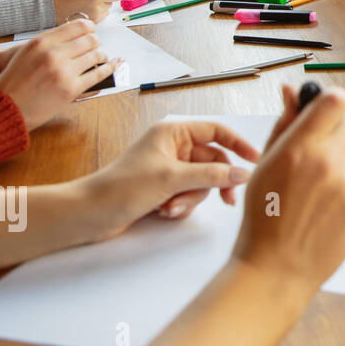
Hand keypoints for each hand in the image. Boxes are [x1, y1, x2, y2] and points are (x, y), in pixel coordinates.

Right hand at [0, 19, 121, 129]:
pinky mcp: (71, 89)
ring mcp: (63, 72)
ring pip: (96, 56)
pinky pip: (98, 74)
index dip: (89, 28)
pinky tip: (111, 66)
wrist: (5, 105)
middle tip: (96, 46)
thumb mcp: (28, 51)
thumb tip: (79, 34)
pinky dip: (108, 69)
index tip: (92, 32)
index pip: (78, 26)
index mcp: (42, 42)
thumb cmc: (15, 79)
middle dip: (96, 43)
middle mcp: (53, 54)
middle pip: (90, 40)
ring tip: (99, 58)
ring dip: (101, 56)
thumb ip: (52, 41)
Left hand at [83, 120, 261, 239]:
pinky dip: (181, 204)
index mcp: (173, 133)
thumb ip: (211, 176)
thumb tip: (243, 174)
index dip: (238, 144)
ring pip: (201, 181)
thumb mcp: (172, 179)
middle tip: (227, 201)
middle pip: (212, 161)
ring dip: (192, 197)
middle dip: (213, 183)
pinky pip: (188, 193)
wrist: (89, 213)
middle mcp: (172, 147)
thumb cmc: (123, 187)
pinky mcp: (163, 187)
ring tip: (172, 207)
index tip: (256, 160)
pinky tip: (164, 211)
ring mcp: (168, 168)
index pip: (216, 132)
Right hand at [231, 84, 344, 291]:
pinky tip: (330, 204)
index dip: (331, 102)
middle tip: (324, 149)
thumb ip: (285, 123)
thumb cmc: (264, 216)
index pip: (335, 100)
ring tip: (323, 181)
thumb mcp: (265, 164)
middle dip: (342, 129)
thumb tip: (292, 89)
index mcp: (300, 147)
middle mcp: (329, 161)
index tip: (326, 110)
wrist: (277, 267)